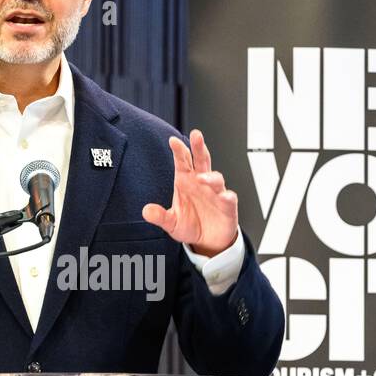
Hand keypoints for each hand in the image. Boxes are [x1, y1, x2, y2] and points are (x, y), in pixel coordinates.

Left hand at [142, 128, 237, 256]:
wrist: (208, 240)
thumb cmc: (191, 225)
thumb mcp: (172, 223)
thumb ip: (160, 216)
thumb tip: (147, 211)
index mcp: (185, 181)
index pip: (182, 161)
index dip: (179, 150)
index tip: (173, 141)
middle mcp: (201, 182)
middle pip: (201, 160)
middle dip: (199, 147)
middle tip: (196, 135)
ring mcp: (215, 192)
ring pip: (215, 177)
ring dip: (210, 176)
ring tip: (202, 178)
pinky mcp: (227, 205)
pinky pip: (228, 197)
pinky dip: (226, 196)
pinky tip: (224, 196)